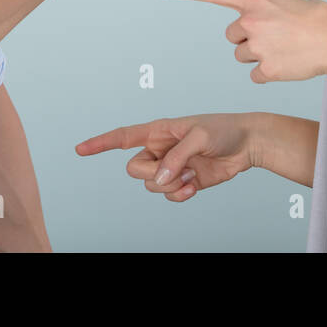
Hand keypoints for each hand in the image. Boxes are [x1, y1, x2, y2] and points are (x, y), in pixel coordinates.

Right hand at [75, 113, 255, 201]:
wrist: (246, 144)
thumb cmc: (223, 130)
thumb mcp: (199, 136)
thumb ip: (176, 156)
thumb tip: (159, 177)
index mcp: (158, 131)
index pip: (122, 137)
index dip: (100, 143)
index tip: (80, 150)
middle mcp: (159, 149)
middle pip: (134, 169)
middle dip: (152, 174)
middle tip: (176, 168)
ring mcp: (170, 166)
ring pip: (151, 185)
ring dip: (170, 185)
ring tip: (192, 173)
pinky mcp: (183, 181)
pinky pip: (168, 195)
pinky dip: (179, 194)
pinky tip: (194, 185)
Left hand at [161, 0, 326, 81]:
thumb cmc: (315, 18)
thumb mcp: (282, 3)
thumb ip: (260, 10)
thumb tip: (249, 24)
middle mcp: (251, 20)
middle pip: (232, 36)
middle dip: (248, 37)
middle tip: (276, 35)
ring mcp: (258, 46)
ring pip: (243, 55)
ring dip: (260, 55)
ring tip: (286, 48)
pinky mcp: (267, 69)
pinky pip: (256, 74)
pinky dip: (270, 72)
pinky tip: (288, 64)